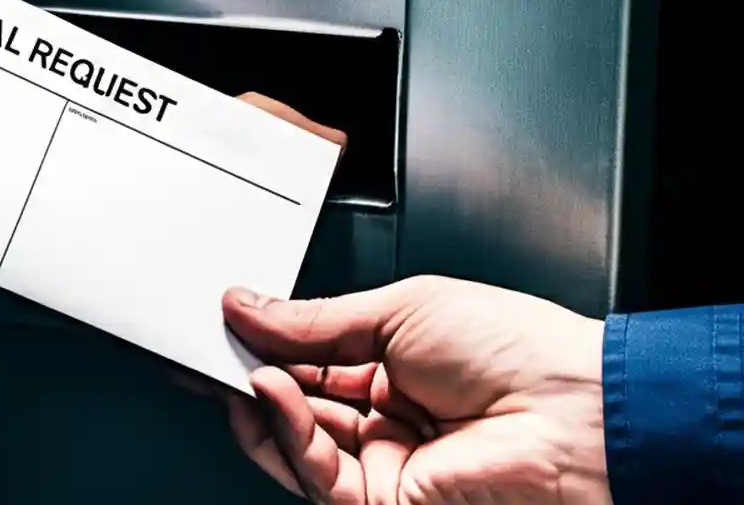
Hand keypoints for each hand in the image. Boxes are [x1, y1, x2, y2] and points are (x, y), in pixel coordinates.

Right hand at [221, 276, 607, 503]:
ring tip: (241, 367)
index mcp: (396, 364)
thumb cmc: (519, 349)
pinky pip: (317, 471)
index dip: (267, 342)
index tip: (225, 321)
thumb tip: (250, 307)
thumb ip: (316, 321)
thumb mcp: (401, 309)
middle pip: (296, 404)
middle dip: (251, 374)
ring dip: (262, 404)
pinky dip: (286, 431)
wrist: (577, 411)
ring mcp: (386, 462)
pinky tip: (272, 392)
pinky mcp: (384, 501)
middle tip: (214, 345)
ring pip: (296, 443)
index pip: (311, 358)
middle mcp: (387, 416)